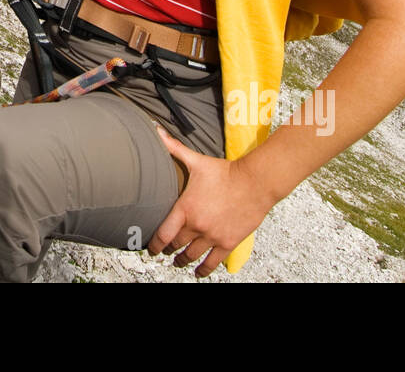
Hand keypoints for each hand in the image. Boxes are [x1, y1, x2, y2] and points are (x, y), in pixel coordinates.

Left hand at [147, 126, 276, 277]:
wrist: (254, 182)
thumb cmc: (226, 172)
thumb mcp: (197, 161)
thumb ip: (173, 148)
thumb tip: (155, 130)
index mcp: (185, 208)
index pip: (163, 234)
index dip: (154, 244)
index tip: (150, 248)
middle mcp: (197, 226)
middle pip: (176, 246)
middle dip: (168, 250)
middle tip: (164, 251)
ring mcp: (212, 236)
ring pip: (191, 256)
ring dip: (182, 260)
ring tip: (178, 261)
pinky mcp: (227, 243)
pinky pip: (212, 262)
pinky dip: (203, 270)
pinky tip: (198, 272)